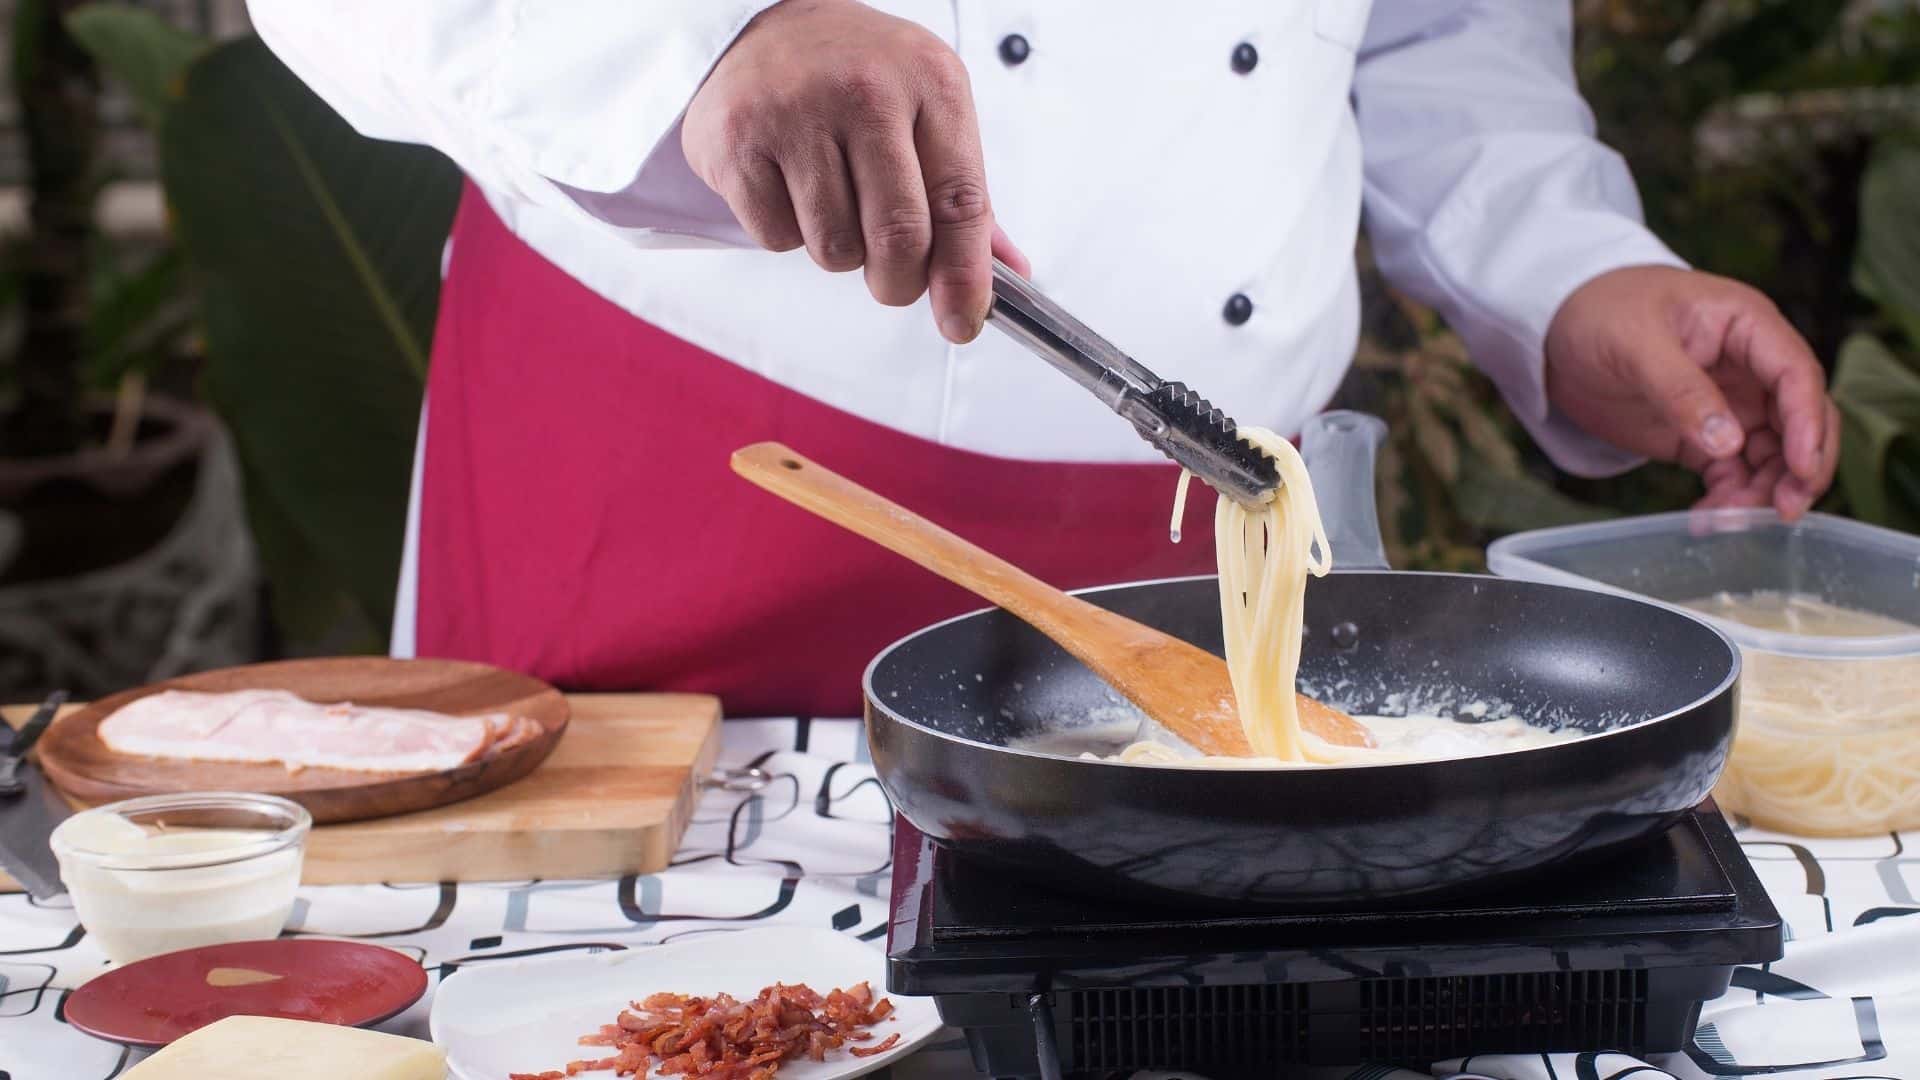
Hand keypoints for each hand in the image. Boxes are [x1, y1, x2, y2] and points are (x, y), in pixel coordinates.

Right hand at [682, 0, 1026, 343]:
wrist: (764, 26)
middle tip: (891, 277)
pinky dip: (787, 233)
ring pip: (834, 248)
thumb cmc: (859, 77)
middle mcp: (866, 92)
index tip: (961, 322)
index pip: (961, 202)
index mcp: (932, 83)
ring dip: (839, 252)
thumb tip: (1011, 273)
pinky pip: (777, 238)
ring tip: (833, 203)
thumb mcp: (929, 111)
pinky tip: (788, 187)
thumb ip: (965, 196)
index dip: (965, 277)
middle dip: (898, 281)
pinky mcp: (737, 142)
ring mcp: (796, 113)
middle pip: (899, 238)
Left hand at [1544, 266, 1839, 519]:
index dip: (1807, 423)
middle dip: (1800, 467)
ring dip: (1762, 491)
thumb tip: (1730, 445)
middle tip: (1785, 511)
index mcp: (1747, 326)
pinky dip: (1728, 498)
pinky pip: (1732, 473)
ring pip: (1770, 454)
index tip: (1803, 469)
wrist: (1555, 333)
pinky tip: (1705, 519)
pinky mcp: (1700, 436)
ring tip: (1727, 520)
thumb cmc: (1599, 314)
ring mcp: (1729, 404)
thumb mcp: (1635, 343)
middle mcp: (1750, 367)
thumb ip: (1681, 390)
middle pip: (1798, 421)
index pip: (1796, 375)